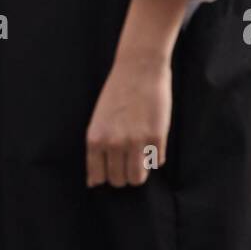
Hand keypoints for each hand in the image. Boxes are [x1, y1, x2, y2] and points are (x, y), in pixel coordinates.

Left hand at [85, 49, 171, 188]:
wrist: (139, 67)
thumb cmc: (117, 91)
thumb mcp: (99, 119)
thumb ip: (98, 148)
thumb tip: (93, 182)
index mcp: (96, 139)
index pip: (98, 177)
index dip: (105, 177)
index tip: (112, 171)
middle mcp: (114, 143)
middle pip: (119, 180)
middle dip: (123, 175)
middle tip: (128, 161)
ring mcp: (136, 142)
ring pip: (138, 178)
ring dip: (139, 171)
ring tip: (140, 156)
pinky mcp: (157, 137)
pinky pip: (157, 161)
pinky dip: (155, 157)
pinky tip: (153, 142)